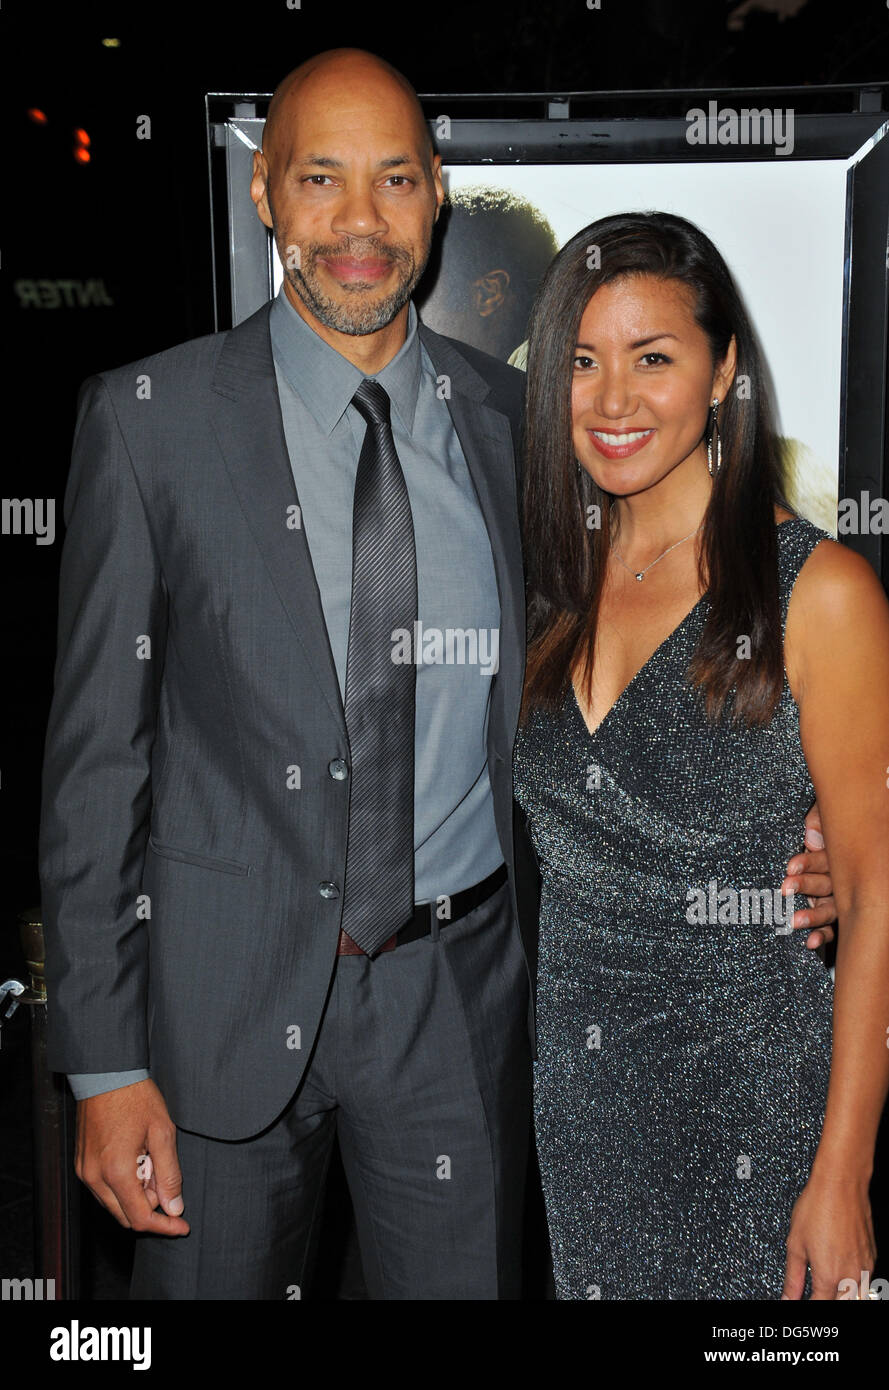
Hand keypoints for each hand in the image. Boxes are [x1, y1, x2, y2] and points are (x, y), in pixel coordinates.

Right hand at [75, 1078, 189, 1234]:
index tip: (181, 1226)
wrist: (105, 1074)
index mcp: (116, 1172)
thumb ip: (169, 1174)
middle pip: (125, 1217)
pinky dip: (124, 1186)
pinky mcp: (82, 1164)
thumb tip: (174, 1207)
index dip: (164, 1226)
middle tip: (166, 1178)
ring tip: (151, 1162)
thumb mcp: (163, 1133)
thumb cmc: (135, 1098)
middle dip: (151, 1207)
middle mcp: (95, 1178)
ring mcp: (85, 1172)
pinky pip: (104, 1190)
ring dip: (137, 1195)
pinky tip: (137, 1160)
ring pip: (114, 1205)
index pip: (140, 1218)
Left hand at [782, 802, 835, 947]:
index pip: (823, 860)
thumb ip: (817, 822)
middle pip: (825, 884)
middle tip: (785, 889)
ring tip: (795, 921)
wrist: (833, 839)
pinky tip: (811, 943)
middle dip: (804, 886)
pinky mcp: (830, 916)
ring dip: (812, 916)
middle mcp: (839, 880)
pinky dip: (822, 937)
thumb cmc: (823, 829)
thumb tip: (810, 838)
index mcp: (835, 857)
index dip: (806, 863)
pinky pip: (831, 929)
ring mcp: (836, 899)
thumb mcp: (820, 817)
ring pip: (828, 909)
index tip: (790, 867)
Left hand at [782, 1171, 874, 1299]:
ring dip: (842, 1294)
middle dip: (827, 1300)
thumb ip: (792, 1276)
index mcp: (829, 1275)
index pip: (820, 1306)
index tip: (799, 1301)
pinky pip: (865, 1280)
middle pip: (840, 1304)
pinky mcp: (872, 1256)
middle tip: (814, 1291)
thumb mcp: (795, 1243)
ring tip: (828, 1282)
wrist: (841, 1184)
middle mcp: (850, 1275)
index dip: (807, 1305)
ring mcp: (864, 1267)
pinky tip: (842, 1269)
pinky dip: (854, 1282)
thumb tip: (788, 1296)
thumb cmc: (817, 1207)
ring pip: (857, 1295)